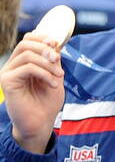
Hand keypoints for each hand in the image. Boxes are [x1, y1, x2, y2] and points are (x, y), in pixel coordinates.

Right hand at [0, 33, 64, 153]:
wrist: (41, 123)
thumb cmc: (47, 102)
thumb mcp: (54, 76)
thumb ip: (52, 60)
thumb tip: (54, 43)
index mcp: (22, 63)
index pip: (27, 40)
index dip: (42, 38)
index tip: (56, 44)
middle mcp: (12, 66)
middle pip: (25, 44)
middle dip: (45, 48)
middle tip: (58, 59)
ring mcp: (8, 73)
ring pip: (27, 55)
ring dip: (47, 63)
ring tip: (59, 76)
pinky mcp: (7, 82)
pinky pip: (27, 68)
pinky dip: (44, 73)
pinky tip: (53, 84)